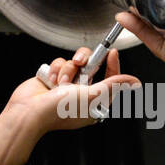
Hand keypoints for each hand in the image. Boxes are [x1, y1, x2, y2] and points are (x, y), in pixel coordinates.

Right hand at [6, 45, 140, 134]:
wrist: (29, 112)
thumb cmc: (58, 110)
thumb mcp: (93, 95)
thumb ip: (114, 85)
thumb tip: (135, 82)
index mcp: (95, 102)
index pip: (111, 79)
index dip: (112, 65)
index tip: (112, 52)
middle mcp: (82, 93)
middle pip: (92, 66)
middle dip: (84, 64)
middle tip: (79, 65)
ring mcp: (67, 86)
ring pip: (74, 63)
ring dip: (67, 69)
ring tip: (60, 82)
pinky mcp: (53, 79)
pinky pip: (60, 63)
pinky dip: (55, 69)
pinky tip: (50, 80)